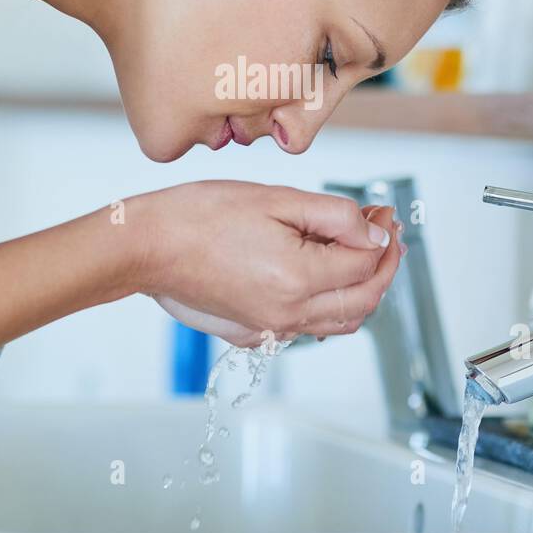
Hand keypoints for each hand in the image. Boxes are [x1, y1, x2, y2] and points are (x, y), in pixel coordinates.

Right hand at [133, 182, 401, 341]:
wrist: (147, 245)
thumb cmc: (200, 215)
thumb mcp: (277, 199)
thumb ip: (334, 217)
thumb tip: (374, 234)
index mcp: (298, 280)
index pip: (365, 264)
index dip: (383, 236)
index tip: (384, 211)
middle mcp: (288, 314)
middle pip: (363, 300)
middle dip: (383, 265)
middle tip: (384, 230)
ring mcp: (270, 329)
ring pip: (341, 322)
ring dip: (361, 288)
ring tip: (361, 249)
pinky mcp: (253, 332)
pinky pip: (309, 327)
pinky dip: (330, 304)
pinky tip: (323, 273)